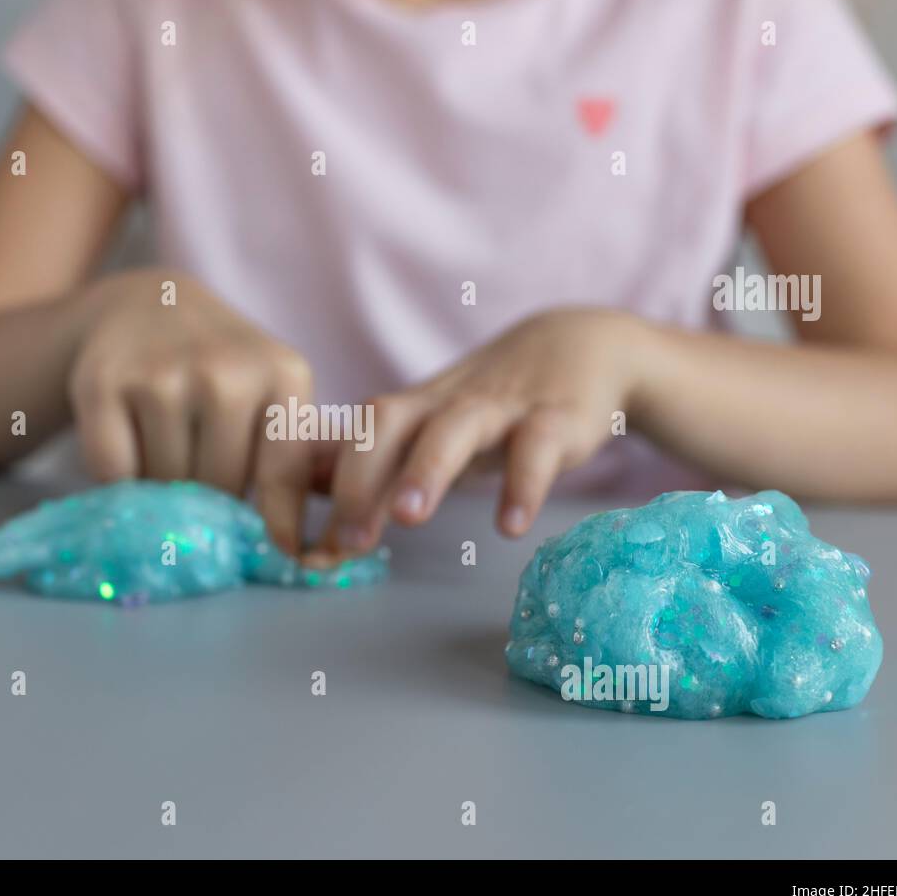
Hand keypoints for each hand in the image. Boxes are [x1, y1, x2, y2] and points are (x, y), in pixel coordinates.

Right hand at [68, 268, 315, 552]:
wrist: (149, 307)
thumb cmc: (224, 371)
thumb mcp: (273, 396)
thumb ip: (286, 463)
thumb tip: (281, 551)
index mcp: (283, 374)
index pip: (283, 476)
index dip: (278, 528)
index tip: (278, 559)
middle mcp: (225, 370)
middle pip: (219, 488)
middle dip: (210, 501)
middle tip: (200, 476)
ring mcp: (161, 374)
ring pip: (165, 485)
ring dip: (162, 488)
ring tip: (166, 449)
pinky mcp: (102, 382)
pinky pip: (114, 473)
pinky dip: (118, 478)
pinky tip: (129, 442)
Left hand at [319, 308, 645, 551]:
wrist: (585, 345)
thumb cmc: (494, 405)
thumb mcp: (435, 430)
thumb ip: (379, 466)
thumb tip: (311, 504)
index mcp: (412, 411)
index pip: (355, 440)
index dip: (328, 490)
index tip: (314, 550)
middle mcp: (447, 404)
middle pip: (389, 422)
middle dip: (362, 478)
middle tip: (350, 540)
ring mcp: (502, 408)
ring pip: (456, 428)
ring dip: (427, 469)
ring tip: (409, 519)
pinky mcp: (557, 418)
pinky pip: (537, 447)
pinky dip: (523, 483)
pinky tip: (510, 526)